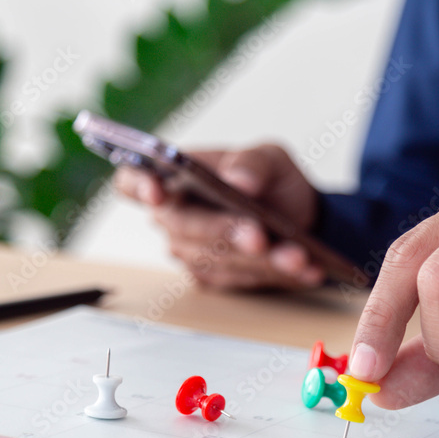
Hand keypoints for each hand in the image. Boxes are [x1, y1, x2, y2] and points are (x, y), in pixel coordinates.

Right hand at [115, 144, 324, 288]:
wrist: (300, 217)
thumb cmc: (271, 181)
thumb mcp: (271, 157)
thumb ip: (253, 161)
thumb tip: (238, 179)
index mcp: (176, 177)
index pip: (132, 182)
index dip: (138, 186)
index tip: (157, 192)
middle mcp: (176, 216)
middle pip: (184, 227)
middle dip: (224, 231)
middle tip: (258, 235)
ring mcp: (193, 252)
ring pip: (218, 259)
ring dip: (261, 259)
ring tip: (298, 255)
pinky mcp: (216, 278)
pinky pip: (242, 279)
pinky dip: (278, 274)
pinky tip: (306, 270)